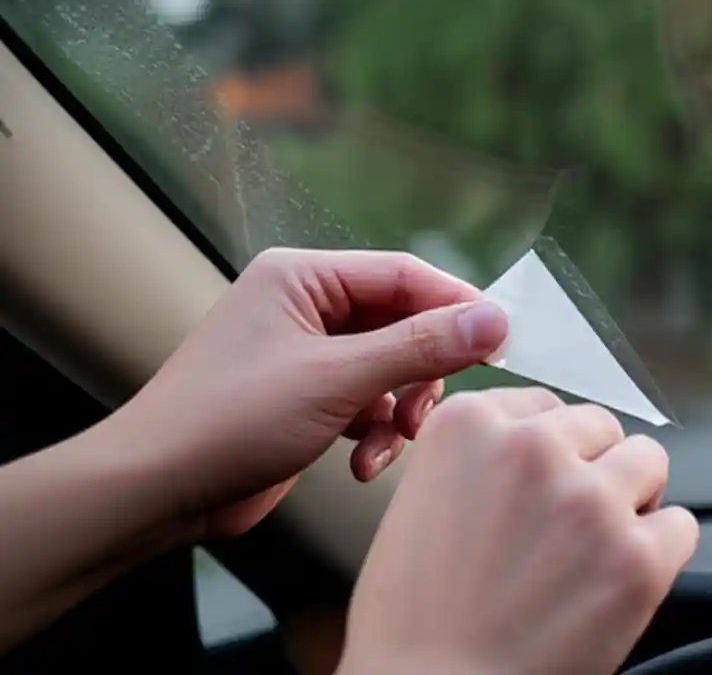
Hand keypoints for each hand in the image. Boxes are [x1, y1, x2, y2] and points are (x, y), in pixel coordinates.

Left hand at [119, 248, 507, 537]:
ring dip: (398, 411)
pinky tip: (361, 464)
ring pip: (389, 369)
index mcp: (301, 278)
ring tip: (389, 444)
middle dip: (421, 374)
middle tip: (430, 410)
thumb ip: (422, 346)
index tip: (501, 342)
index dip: (456, 306)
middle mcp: (304, 308)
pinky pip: (366, 403)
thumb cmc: (229, 422)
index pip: (404, 275)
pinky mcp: (304, 398)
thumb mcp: (338, 380)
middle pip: (402, 324)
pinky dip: (374, 433)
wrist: (157, 491)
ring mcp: (303, 355)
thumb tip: (495, 320)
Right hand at [339, 388, 699, 674]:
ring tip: (595, 552)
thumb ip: (482, 460)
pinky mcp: (638, 556)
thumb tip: (543, 444)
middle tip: (566, 530)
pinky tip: (617, 582)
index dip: (547, 453)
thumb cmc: (415, 621)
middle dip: (591, 471)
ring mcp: (590, 500)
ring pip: (649, 461)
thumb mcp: (421, 503)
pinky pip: (681, 526)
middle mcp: (532, 448)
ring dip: (631, 500)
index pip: (543, 406)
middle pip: (601, 427)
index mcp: (468, 424)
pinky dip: (660, 553)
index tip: (536, 491)